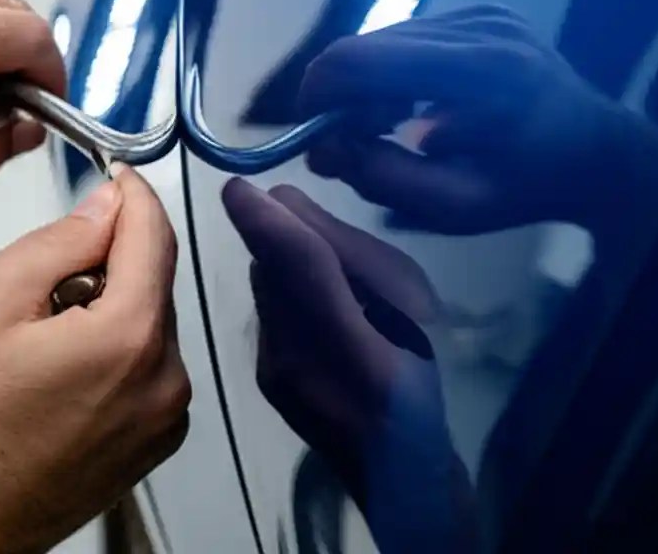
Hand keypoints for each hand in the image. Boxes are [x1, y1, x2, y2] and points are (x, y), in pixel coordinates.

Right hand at [0, 166, 188, 553]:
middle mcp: (163, 380)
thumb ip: (60, 240)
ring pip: (149, 325)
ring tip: (43, 347)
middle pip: (152, 282)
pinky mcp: (154, 440)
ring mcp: (164, 417)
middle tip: (42, 287)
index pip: (154, 235)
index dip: (132, 196)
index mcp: (129, 338)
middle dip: (106, 265)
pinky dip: (115, 355)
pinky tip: (60, 378)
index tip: (116, 180)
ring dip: (108, 313)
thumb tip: (105, 208)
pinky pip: (147, 369)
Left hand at [222, 179, 474, 551]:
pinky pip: (267, 315)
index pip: (299, 265)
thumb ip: (353, 258)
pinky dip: (284, 296)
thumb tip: (289, 207)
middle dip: (279, 236)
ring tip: (328, 278)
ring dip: (281, 266)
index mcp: (354, 346)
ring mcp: (275, 372)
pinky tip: (318, 311)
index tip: (238, 186)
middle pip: (273, 271)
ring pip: (265, 291)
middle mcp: (300, 362)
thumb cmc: (420, 382)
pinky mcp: (264, 378)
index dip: (268, 221)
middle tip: (307, 223)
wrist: (399, 471)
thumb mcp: (410, 310)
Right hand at [301, 5, 657, 235]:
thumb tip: (321, 148)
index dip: (317, 94)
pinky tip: (413, 107)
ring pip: (379, 38)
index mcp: (481, 74)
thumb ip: (382, 178)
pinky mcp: (481, 11)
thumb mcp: (453, 206)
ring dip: (366, 85)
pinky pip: (405, 36)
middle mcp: (480, 27)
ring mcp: (482, 12)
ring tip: (391, 126)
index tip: (312, 135)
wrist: (597, 152)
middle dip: (340, 96)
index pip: (360, 59)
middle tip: (354, 142)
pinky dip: (391, 72)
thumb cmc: (525, 188)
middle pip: (363, 46)